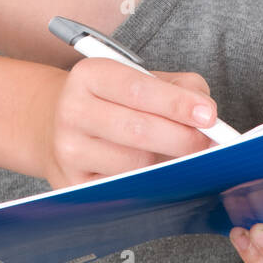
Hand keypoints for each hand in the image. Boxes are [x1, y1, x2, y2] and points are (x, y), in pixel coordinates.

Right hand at [40, 59, 216, 187]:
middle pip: (138, 130)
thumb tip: (207, 114)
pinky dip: (146, 181)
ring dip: (162, 162)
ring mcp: (68, 149)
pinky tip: (149, 170)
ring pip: (133, 163)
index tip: (208, 115)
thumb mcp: (139, 79)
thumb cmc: (111, 100)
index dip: (177, 104)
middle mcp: (72, 109)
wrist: (54, 124)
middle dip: (182, 139)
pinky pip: (122, 188)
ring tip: (168, 153)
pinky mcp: (71, 183)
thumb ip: (179, 87)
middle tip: (208, 143)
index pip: (139, 89)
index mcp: (90, 74)